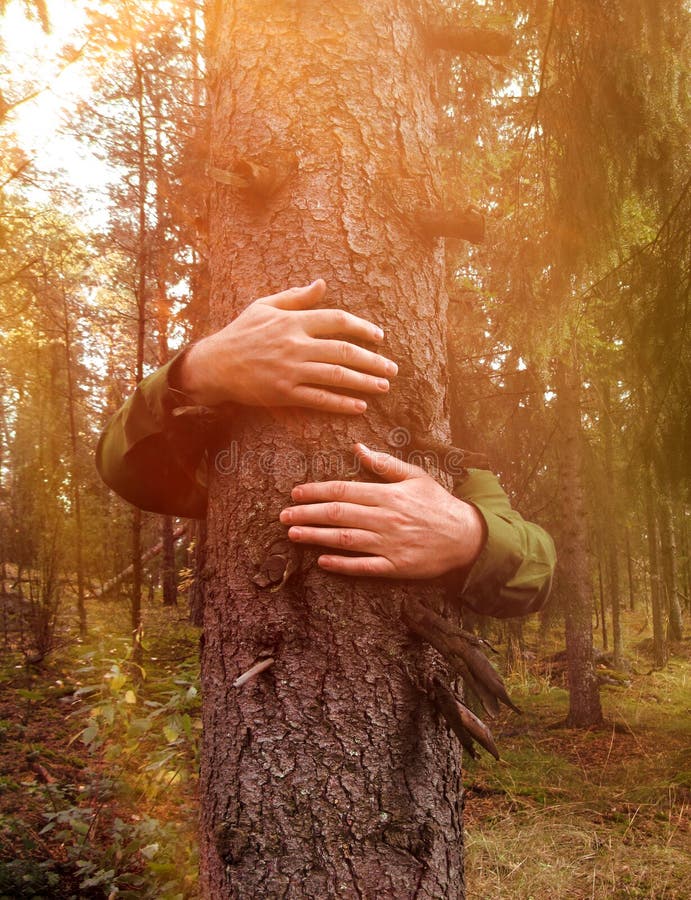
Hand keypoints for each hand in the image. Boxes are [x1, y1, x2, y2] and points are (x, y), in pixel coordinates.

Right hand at [177, 280, 396, 413]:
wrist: (215, 365)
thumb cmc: (240, 333)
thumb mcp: (264, 306)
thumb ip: (296, 297)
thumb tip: (322, 284)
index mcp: (293, 321)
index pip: (337, 321)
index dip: (362, 328)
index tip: (379, 336)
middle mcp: (295, 345)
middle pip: (343, 351)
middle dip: (372, 360)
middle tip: (392, 368)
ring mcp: (290, 370)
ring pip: (336, 376)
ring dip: (364, 382)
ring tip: (383, 386)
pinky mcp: (284, 393)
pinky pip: (319, 399)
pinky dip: (341, 403)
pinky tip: (359, 406)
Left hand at [280, 443, 485, 578]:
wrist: (466, 536)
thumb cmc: (437, 503)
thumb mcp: (415, 476)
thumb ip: (384, 463)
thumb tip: (358, 448)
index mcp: (388, 494)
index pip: (343, 490)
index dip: (316, 491)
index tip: (296, 493)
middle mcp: (385, 518)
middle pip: (338, 515)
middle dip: (307, 514)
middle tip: (283, 515)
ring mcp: (389, 544)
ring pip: (345, 539)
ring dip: (316, 537)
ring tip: (293, 534)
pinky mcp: (395, 566)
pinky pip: (364, 566)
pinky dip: (342, 564)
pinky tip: (322, 561)